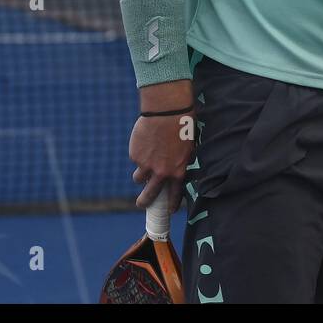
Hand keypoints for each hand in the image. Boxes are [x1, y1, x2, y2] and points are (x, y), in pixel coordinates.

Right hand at [129, 84, 193, 211]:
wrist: (167, 112)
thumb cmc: (183, 126)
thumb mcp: (188, 147)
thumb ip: (180, 161)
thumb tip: (176, 168)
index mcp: (178, 171)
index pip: (174, 194)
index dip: (171, 204)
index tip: (169, 211)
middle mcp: (161, 172)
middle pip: (150, 195)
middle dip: (145, 202)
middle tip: (141, 204)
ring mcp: (146, 165)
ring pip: (138, 178)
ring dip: (140, 174)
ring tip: (145, 162)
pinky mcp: (135, 156)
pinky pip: (135, 159)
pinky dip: (139, 154)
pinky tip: (145, 141)